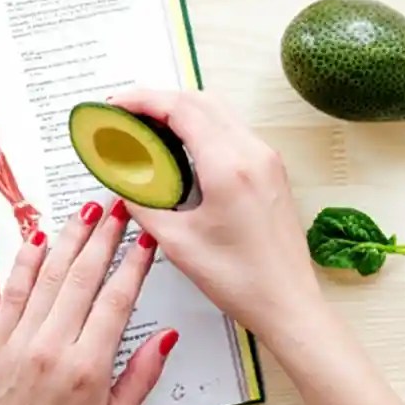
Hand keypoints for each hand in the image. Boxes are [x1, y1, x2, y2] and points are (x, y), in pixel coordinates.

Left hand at [0, 199, 176, 404]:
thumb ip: (140, 376)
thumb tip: (165, 338)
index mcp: (87, 368)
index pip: (117, 299)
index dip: (135, 262)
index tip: (147, 239)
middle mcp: (52, 347)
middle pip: (84, 276)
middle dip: (104, 235)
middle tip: (119, 208)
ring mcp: (20, 341)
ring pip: (49, 275)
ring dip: (70, 237)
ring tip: (86, 209)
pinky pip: (12, 291)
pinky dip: (26, 262)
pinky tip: (39, 239)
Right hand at [109, 89, 320, 341]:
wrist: (289, 304)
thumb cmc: (241, 281)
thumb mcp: (178, 243)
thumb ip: (143, 203)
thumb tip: (121, 181)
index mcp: (229, 166)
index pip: (180, 109)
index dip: (142, 99)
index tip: (115, 104)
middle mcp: (253, 153)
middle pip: (200, 100)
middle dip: (159, 99)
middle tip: (125, 114)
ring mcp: (267, 159)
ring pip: (219, 112)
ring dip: (182, 110)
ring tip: (148, 127)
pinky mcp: (272, 170)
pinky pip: (233, 131)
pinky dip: (203, 126)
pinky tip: (181, 146)